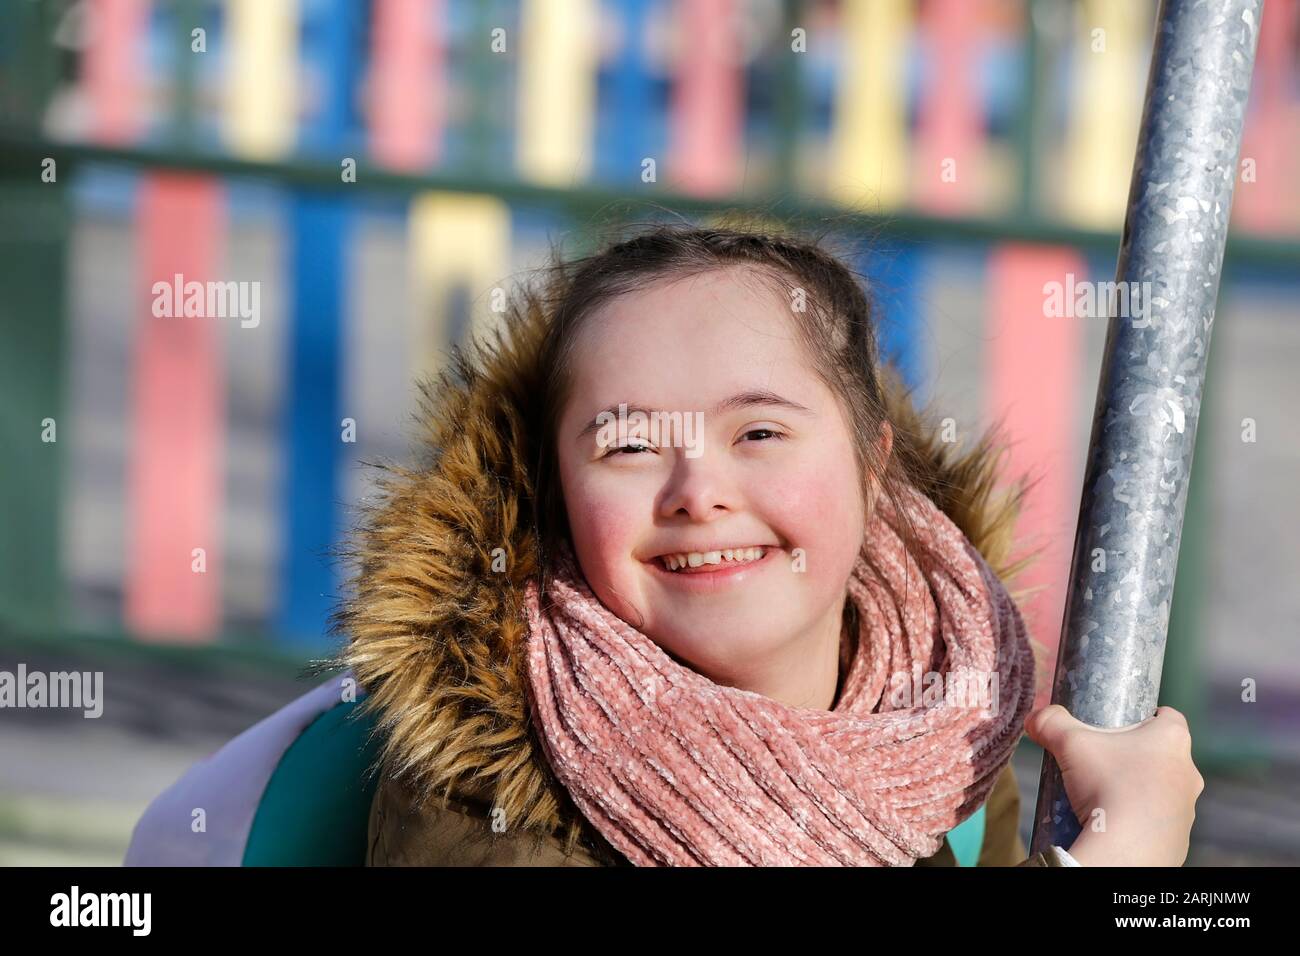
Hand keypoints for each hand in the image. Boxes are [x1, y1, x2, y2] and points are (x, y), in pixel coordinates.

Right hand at [1024, 704, 1204, 865]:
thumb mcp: (1069, 743)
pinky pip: (1160, 821)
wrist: (1126, 849)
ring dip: (1139, 789)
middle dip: (1134, 755)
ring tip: (1105, 797)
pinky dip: (1141, 819)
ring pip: (1163, 788)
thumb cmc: (1105, 785)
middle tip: (1103, 762)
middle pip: (1162, 754)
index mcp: (1172, 739)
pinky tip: (1115, 823)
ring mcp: (1188, 807)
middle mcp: (1188, 771)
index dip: (1144, 717)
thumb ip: (1051, 723)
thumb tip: (1034, 718)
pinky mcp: (1181, 837)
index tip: (1119, 726)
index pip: (1168, 715)